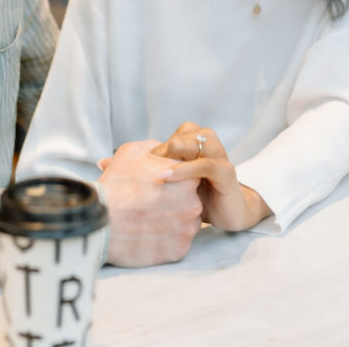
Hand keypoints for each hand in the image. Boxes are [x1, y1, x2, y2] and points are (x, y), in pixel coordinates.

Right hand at [98, 140, 202, 267]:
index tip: (158, 183)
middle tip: (151, 201)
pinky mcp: (179, 250)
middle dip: (174, 200)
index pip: (189, 175)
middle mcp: (193, 204)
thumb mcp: (133, 152)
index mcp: (186, 177)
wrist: (100, 219)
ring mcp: (187, 229)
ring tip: (148, 217)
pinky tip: (149, 232)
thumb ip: (157, 148)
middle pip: (190, 200)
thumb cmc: (117, 184)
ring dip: (172, 220)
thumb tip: (164, 151)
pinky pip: (178, 242)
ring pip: (185, 222)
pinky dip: (166, 238)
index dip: (173, 179)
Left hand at [151, 123, 270, 231]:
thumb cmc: (201, 195)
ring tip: (157, 172)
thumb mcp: (177, 179)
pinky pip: (204, 164)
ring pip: (193, 142)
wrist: (231, 214)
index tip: (141, 167)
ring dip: (173, 155)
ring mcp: (220, 156)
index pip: (175, 135)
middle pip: (183, 134)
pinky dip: (184, 169)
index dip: (158, 149)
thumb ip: (158, 167)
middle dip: (164, 151)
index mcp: (198, 141)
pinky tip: (167, 177)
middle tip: (148, 171)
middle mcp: (210, 143)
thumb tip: (117, 164)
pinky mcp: (226, 172)